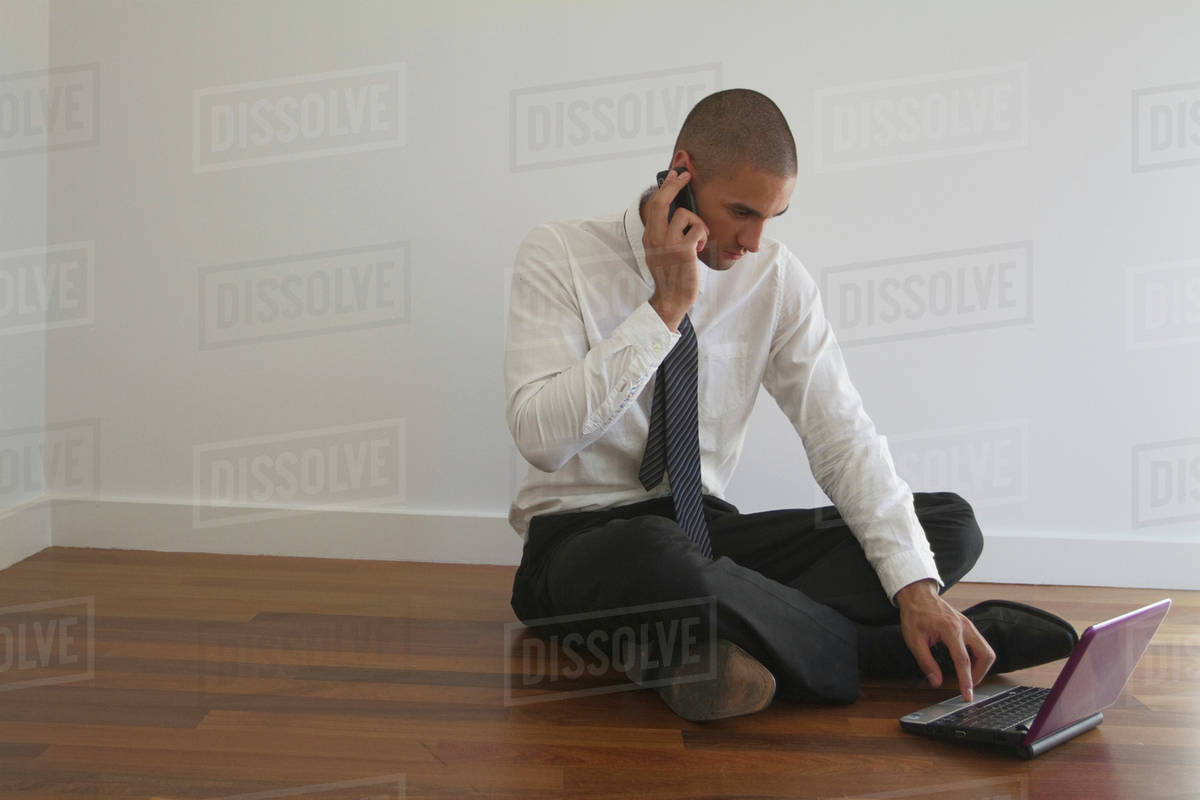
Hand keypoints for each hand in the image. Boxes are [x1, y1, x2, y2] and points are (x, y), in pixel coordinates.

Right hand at [641, 169, 708, 331]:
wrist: (671, 298)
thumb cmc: (671, 276)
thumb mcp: (659, 252)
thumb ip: (663, 233)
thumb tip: (674, 211)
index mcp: (649, 237)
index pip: (654, 204)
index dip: (666, 187)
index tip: (675, 175)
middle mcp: (655, 238)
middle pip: (661, 201)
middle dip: (675, 185)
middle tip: (686, 176)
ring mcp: (668, 244)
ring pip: (685, 214)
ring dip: (697, 222)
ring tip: (698, 237)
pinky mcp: (684, 251)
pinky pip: (698, 229)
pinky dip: (703, 235)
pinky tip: (700, 247)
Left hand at [895, 579, 994, 701]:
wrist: (918, 595)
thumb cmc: (915, 615)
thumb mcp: (914, 640)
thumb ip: (926, 662)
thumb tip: (936, 681)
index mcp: (950, 629)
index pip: (963, 660)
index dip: (966, 680)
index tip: (967, 694)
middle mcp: (965, 627)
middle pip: (986, 655)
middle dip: (980, 674)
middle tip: (968, 685)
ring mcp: (969, 625)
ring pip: (987, 650)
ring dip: (981, 666)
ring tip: (967, 677)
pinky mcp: (969, 626)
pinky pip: (981, 644)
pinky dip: (978, 658)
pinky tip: (967, 664)